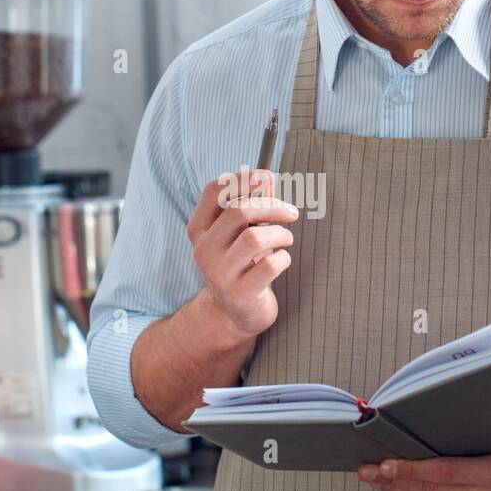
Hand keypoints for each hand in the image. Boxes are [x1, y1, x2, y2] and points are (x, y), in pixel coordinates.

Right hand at [186, 169, 298, 342]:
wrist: (231, 314)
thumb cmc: (240, 264)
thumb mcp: (238, 234)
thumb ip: (251, 206)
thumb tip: (267, 179)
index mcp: (199, 230)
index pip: (214, 191)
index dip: (242, 178)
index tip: (267, 176)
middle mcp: (204, 250)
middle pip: (239, 212)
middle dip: (272, 206)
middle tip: (291, 213)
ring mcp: (220, 274)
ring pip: (255, 238)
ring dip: (280, 234)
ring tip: (286, 239)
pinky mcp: (240, 294)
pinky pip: (270, 265)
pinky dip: (283, 258)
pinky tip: (281, 261)